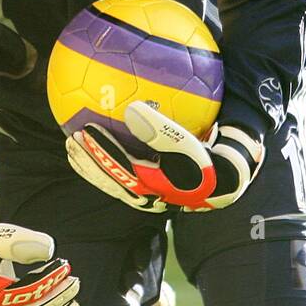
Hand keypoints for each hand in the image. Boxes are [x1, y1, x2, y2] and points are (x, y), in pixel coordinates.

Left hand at [66, 100, 263, 212]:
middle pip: (113, 181)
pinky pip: (125, 176)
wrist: (234, 177)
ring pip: (116, 182)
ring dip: (93, 165)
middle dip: (90, 162)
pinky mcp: (154, 189)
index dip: (101, 153)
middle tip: (71, 141)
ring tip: (74, 145)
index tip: (83, 133)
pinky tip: (98, 143)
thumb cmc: (215, 156)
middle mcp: (152, 195)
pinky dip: (108, 161)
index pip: (122, 170)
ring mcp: (153, 194)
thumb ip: (163, 130)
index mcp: (160, 186)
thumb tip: (131, 110)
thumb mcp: (193, 144)